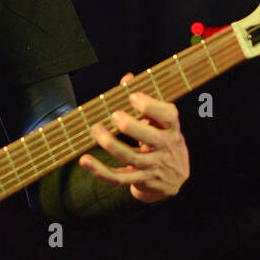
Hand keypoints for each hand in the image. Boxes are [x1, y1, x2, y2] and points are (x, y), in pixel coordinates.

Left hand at [79, 73, 189, 203]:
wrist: (174, 180)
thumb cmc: (163, 142)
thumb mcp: (160, 123)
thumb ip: (143, 102)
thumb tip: (127, 78)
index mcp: (171, 129)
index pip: (169, 116)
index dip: (152, 106)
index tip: (133, 96)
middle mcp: (165, 148)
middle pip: (151, 138)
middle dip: (131, 126)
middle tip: (115, 115)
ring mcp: (153, 167)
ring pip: (132, 158)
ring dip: (111, 144)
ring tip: (95, 129)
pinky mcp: (140, 181)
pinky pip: (118, 178)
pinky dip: (100, 171)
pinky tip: (85, 160)